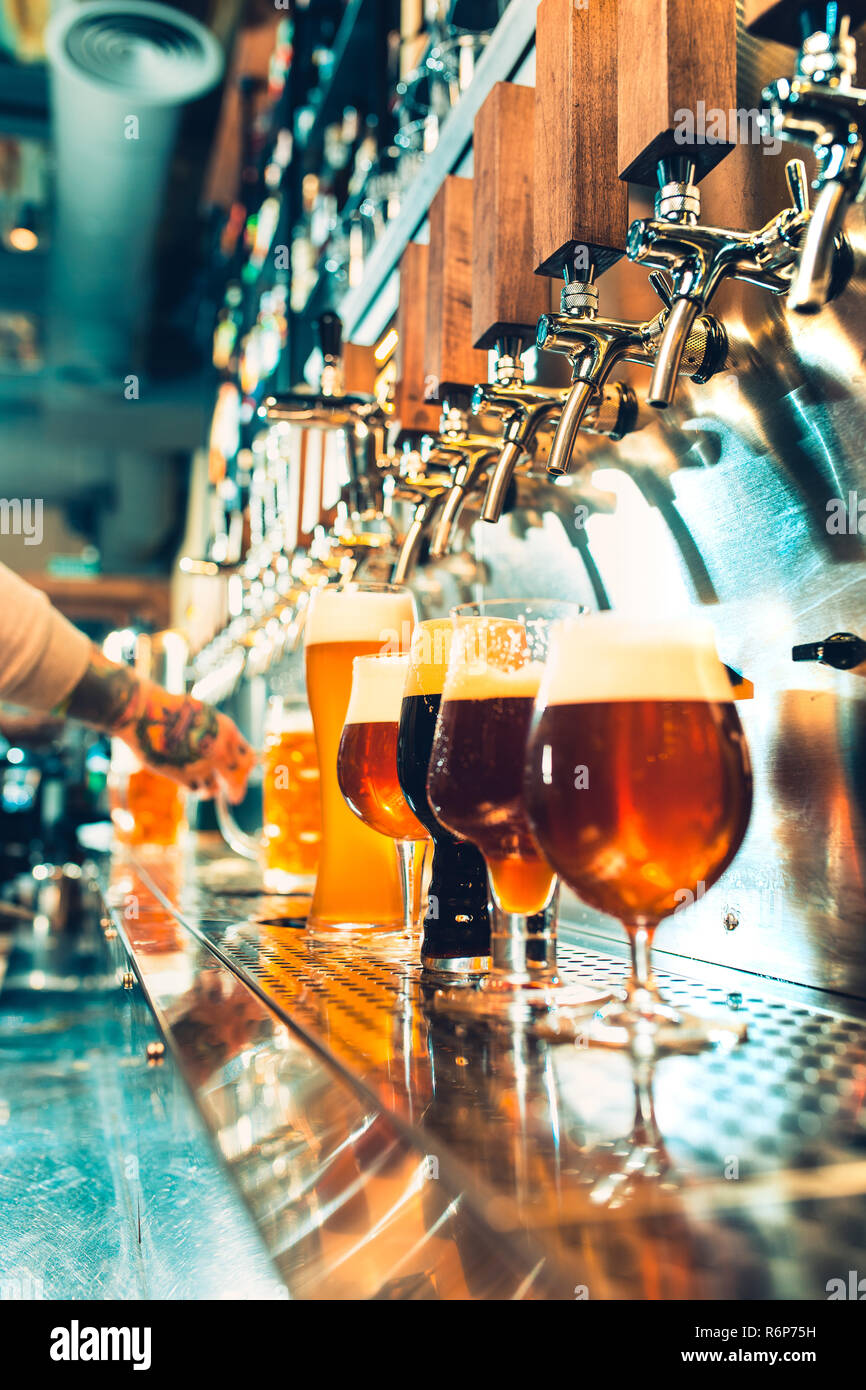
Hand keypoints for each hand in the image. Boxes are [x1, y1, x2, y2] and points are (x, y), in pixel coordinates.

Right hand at [63, 648, 254, 801]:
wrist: (145, 713)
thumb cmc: (173, 711)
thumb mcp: (205, 716)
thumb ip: (220, 736)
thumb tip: (232, 757)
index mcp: (227, 731)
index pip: (248, 759)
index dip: (246, 770)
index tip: (244, 775)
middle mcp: (218, 750)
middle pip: (236, 779)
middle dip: (236, 791)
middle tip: (234, 797)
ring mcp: (201, 764)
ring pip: (212, 788)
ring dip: (210, 790)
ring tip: (205, 788)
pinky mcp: (182, 775)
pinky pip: (194, 788)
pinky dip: (193, 786)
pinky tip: (186, 778)